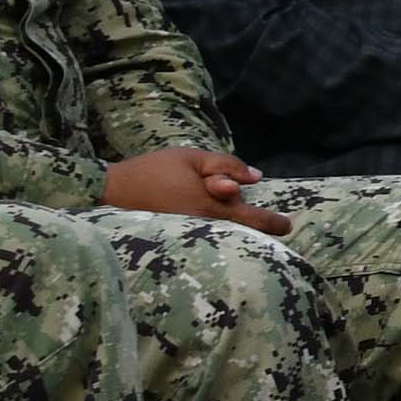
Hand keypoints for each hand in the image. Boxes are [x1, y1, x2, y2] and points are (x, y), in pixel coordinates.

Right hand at [96, 146, 287, 232]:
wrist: (113, 191)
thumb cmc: (154, 170)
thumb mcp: (192, 158)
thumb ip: (226, 166)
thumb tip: (256, 177)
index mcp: (210, 205)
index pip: (249, 217)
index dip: (270, 222)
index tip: (287, 226)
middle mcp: (202, 226)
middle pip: (239, 230)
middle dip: (258, 228)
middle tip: (279, 227)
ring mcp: (189, 237)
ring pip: (223, 234)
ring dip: (235, 229)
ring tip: (243, 222)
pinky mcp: (176, 242)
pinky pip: (205, 239)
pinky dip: (216, 234)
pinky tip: (216, 229)